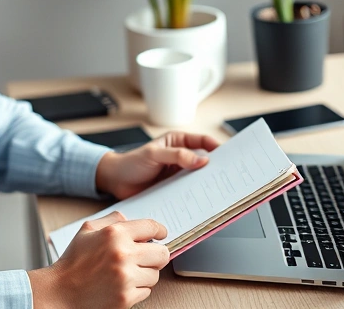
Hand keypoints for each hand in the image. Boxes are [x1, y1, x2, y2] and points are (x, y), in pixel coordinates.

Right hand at [28, 211, 168, 308]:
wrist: (60, 292)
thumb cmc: (73, 262)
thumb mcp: (88, 230)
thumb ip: (112, 220)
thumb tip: (133, 220)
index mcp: (114, 234)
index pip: (151, 227)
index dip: (160, 231)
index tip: (161, 235)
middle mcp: (122, 254)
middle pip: (162, 253)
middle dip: (156, 255)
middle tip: (148, 258)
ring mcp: (125, 277)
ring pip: (155, 274)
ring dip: (145, 274)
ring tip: (127, 273)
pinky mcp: (126, 298)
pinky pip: (146, 291)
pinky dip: (137, 289)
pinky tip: (122, 285)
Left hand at [95, 131, 220, 199]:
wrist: (115, 181)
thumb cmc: (131, 162)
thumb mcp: (154, 154)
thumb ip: (177, 155)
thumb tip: (202, 159)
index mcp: (178, 142)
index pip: (203, 142)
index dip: (217, 148)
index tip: (228, 156)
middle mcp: (181, 157)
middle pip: (204, 161)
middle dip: (215, 168)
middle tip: (227, 176)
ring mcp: (178, 174)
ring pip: (198, 178)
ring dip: (206, 183)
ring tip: (217, 191)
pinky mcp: (174, 189)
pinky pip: (188, 191)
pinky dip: (195, 195)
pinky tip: (201, 201)